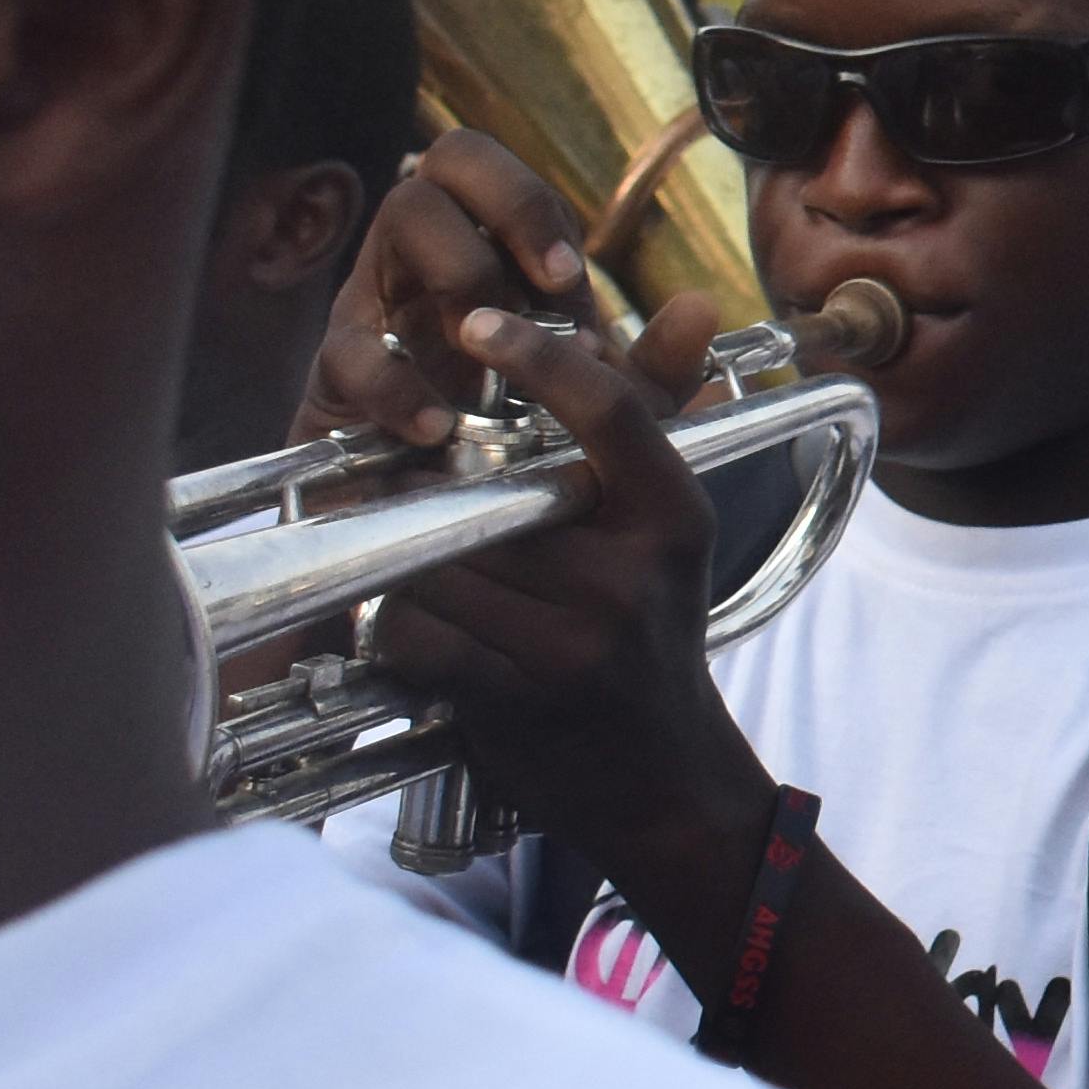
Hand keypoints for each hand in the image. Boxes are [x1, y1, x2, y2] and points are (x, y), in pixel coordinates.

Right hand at [297, 130, 720, 451]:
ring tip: (492, 348)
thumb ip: (650, 372)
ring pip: (397, 219)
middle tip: (539, 292)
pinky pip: (350, 352)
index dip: (526, 204)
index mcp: (482, 246)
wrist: (439, 522)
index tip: (567, 278)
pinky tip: (436, 426)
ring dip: (458, 272)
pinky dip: (395, 386)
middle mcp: (423, 255)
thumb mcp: (597, 414)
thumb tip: (702, 311)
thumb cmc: (515, 441)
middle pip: (442, 166)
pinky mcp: (334, 376)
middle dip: (501, 211)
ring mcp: (373, 304)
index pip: (489, 168)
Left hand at [297, 135, 777, 894]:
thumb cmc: (652, 641)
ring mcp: (574, 639)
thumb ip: (649, 429)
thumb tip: (687, 305)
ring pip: (440, 564)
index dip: (540, 355)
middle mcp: (632, 574)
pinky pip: (416, 632)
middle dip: (437, 503)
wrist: (668, 783)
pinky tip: (426, 642)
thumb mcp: (666, 533)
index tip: (480, 321)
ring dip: (414, 573)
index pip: (607, 411)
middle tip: (417, 507)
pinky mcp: (516, 697)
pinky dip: (401, 633)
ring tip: (433, 585)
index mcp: (675, 517)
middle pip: (488, 498)